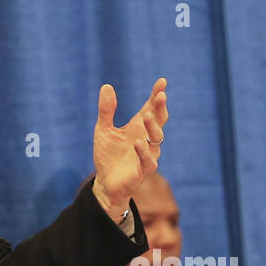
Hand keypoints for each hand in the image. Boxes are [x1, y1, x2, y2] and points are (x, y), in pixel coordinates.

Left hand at [92, 78, 168, 219]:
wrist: (105, 183)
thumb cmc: (108, 155)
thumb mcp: (103, 129)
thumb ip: (106, 110)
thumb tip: (107, 86)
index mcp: (138, 126)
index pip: (151, 107)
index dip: (157, 95)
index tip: (162, 82)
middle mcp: (146, 138)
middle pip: (159, 120)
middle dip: (161, 108)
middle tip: (161, 95)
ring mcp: (147, 154)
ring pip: (156, 139)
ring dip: (152, 127)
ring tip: (147, 116)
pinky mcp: (143, 170)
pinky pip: (148, 160)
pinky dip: (144, 151)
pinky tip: (138, 142)